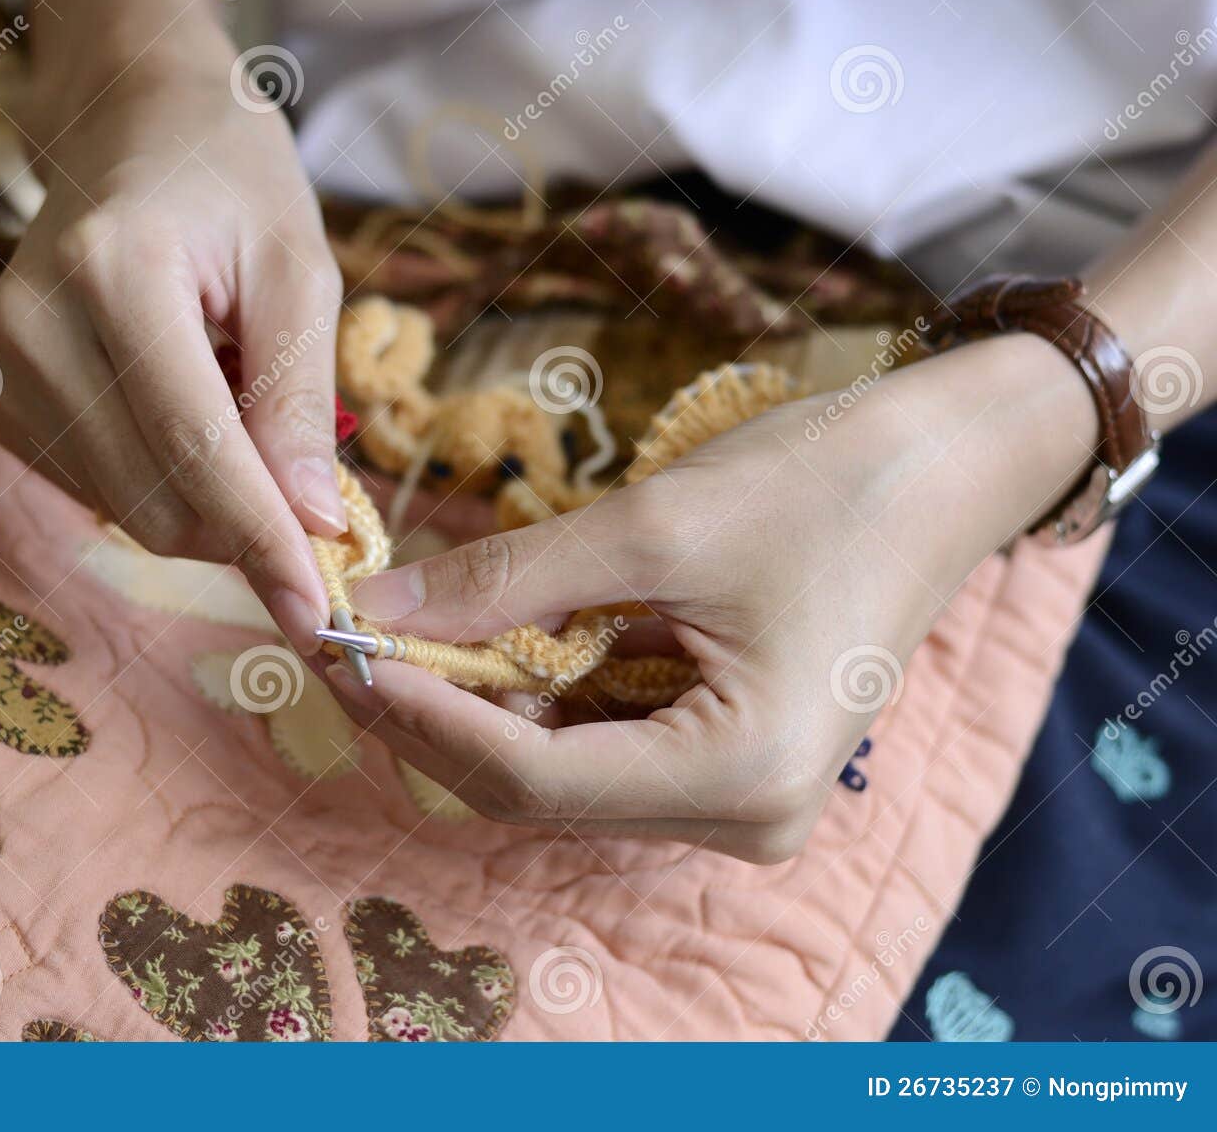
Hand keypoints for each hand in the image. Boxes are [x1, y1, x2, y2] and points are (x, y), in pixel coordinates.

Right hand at [0, 10, 343, 651]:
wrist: (129, 122)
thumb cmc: (228, 178)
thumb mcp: (298, 269)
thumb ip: (299, 399)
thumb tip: (313, 525)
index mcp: (113, 271)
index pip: (196, 449)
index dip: (262, 543)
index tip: (319, 613)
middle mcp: (31, 324)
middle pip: (154, 501)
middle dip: (244, 529)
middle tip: (312, 502)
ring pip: (124, 511)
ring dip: (205, 505)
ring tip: (234, 404)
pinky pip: (96, 492)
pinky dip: (161, 485)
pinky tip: (182, 412)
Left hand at [324, 335, 1098, 861]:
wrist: (947, 466)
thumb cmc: (829, 484)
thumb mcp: (655, 525)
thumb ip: (508, 580)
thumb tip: (375, 613)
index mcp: (742, 776)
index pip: (533, 776)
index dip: (422, 716)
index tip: (336, 650)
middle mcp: (741, 817)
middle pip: (537, 782)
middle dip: (433, 708)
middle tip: (339, 637)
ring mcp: (734, 797)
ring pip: (559, 764)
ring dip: (472, 699)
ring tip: (385, 630)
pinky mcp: (724, 760)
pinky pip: (599, 738)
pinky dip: (530, 688)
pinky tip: (470, 636)